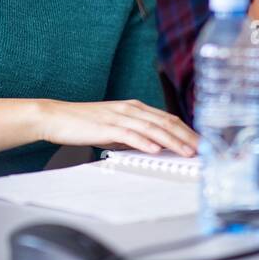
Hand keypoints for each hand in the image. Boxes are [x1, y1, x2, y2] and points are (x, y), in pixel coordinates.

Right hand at [35, 99, 199, 155]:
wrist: (56, 116)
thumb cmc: (84, 123)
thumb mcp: (115, 127)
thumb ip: (134, 133)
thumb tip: (153, 146)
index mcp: (134, 107)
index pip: (167, 118)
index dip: (187, 130)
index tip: (201, 142)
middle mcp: (130, 109)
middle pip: (165, 122)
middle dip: (186, 136)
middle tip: (203, 149)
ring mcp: (119, 116)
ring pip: (152, 128)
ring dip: (171, 141)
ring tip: (186, 152)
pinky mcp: (106, 126)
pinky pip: (129, 134)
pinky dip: (144, 142)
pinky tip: (155, 150)